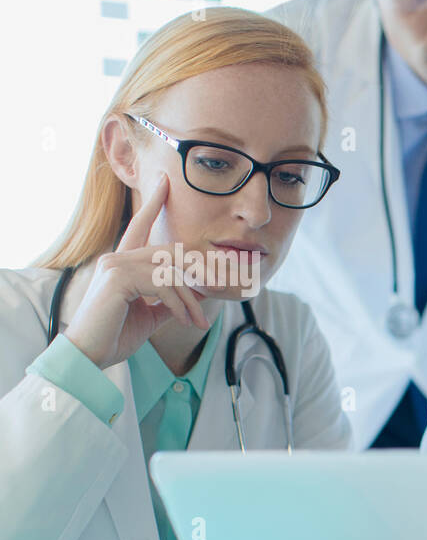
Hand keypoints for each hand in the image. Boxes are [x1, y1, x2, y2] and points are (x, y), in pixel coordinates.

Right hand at [62, 174, 209, 369]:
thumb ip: (169, 300)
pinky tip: (185, 321)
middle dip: (201, 271)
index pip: (140, 225)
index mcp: (122, 262)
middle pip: (171, 252)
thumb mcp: (151, 315)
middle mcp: (116, 257)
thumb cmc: (115, 335)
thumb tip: (194, 293)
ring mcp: (115, 264)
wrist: (90, 356)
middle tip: (224, 286)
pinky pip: (164, 285)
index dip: (153, 203)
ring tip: (199, 321)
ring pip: (171, 271)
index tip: (165, 183)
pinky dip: (180, 305)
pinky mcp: (118, 278)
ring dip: (191, 299)